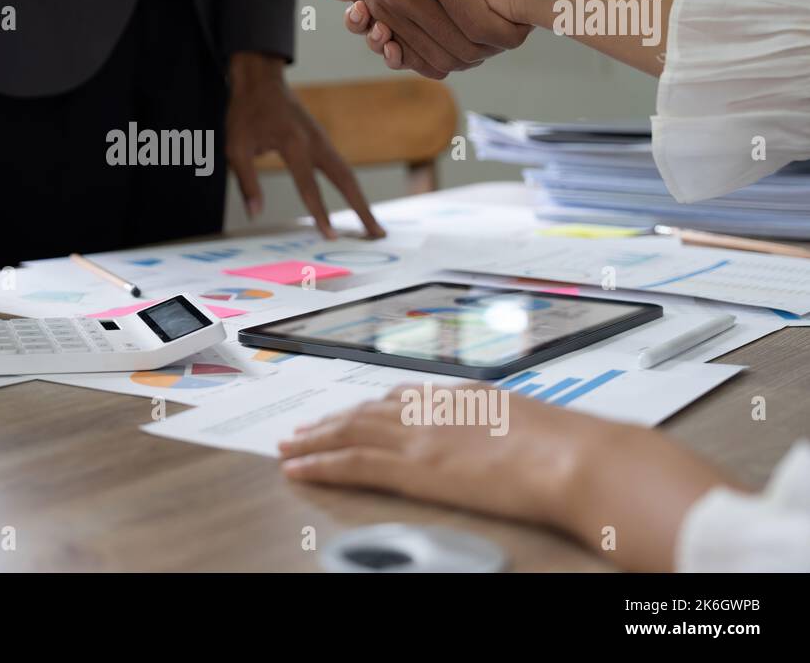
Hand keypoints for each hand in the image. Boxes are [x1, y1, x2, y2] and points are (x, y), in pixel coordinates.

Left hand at [225, 52, 382, 238]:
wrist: (261, 80)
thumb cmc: (245, 113)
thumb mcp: (236, 147)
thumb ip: (246, 182)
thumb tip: (254, 214)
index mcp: (294, 144)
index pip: (309, 187)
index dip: (320, 214)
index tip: (331, 236)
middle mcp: (316, 142)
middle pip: (346, 180)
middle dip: (362, 209)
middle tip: (378, 234)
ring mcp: (323, 140)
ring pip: (348, 174)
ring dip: (362, 200)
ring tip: (374, 227)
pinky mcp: (322, 140)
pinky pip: (341, 167)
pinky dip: (352, 187)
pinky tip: (356, 203)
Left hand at [278, 386, 730, 571]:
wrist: (576, 458)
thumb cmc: (570, 446)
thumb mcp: (533, 420)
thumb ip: (506, 422)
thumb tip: (510, 431)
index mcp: (461, 396)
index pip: (403, 399)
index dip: (370, 406)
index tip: (351, 410)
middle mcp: (432, 410)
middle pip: (367, 412)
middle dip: (332, 420)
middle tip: (305, 427)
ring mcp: (419, 438)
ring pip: (350, 433)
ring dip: (315, 439)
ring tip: (290, 444)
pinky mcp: (414, 469)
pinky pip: (353, 464)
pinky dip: (320, 464)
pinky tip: (298, 467)